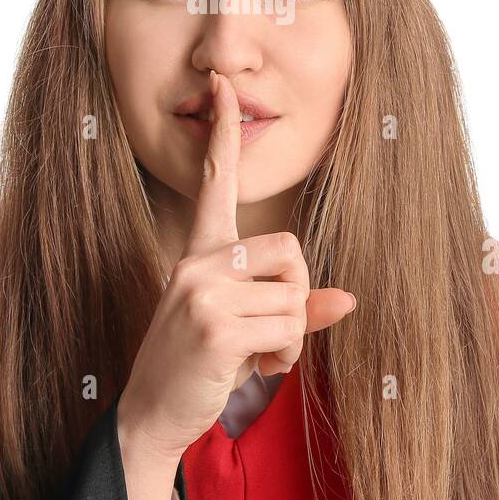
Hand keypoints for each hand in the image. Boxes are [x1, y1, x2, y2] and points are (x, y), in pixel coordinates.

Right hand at [117, 70, 356, 460]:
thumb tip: (348, 299)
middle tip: (272, 333)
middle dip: (297, 295)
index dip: (222, 133)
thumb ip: (291, 307)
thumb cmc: (199, 368)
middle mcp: (198, 261)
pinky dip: (286, 355)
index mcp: (201, 252)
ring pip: (295, 294)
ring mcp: (202, 290)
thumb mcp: (242, 328)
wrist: (150, 415)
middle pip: (292, 248)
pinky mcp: (215, 326)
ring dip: (292, 336)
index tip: (221, 84)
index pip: (213, 181)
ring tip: (259, 354)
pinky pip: (289, 327)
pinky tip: (255, 367)